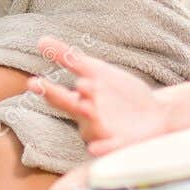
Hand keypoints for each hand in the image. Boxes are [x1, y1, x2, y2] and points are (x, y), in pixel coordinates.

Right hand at [27, 36, 177, 155]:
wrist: (157, 115)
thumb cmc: (121, 96)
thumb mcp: (97, 72)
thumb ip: (69, 58)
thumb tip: (40, 40)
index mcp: (81, 101)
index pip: (59, 95)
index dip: (46, 89)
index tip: (32, 82)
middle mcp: (88, 119)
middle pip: (74, 109)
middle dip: (65, 101)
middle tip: (57, 90)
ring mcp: (104, 134)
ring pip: (91, 129)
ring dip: (88, 118)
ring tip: (88, 105)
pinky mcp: (122, 145)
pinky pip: (110, 149)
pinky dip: (102, 148)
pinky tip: (96, 147)